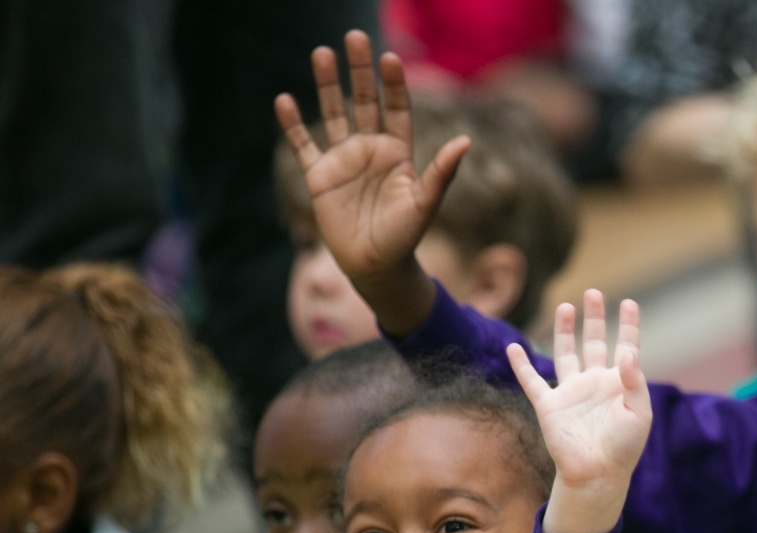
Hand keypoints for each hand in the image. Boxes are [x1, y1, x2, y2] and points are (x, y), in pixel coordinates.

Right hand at [274, 30, 467, 331]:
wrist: (375, 266)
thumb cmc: (405, 237)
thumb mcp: (426, 203)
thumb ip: (442, 172)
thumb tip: (466, 141)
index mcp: (398, 153)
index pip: (396, 109)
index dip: (394, 84)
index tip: (390, 58)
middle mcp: (370, 150)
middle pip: (365, 101)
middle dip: (361, 70)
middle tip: (355, 37)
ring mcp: (343, 160)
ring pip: (334, 113)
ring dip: (327, 84)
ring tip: (321, 53)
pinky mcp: (319, 176)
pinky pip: (303, 145)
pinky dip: (293, 125)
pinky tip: (284, 100)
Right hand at [509, 290, 649, 532]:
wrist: (597, 474)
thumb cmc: (623, 447)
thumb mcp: (639, 413)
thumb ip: (634, 382)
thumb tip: (626, 354)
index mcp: (619, 384)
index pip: (626, 347)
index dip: (628, 326)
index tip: (629, 303)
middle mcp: (594, 383)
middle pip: (593, 343)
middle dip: (594, 319)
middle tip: (594, 293)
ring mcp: (571, 392)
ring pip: (566, 354)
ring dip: (565, 331)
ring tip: (566, 307)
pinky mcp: (550, 405)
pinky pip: (532, 381)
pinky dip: (521, 365)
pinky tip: (513, 347)